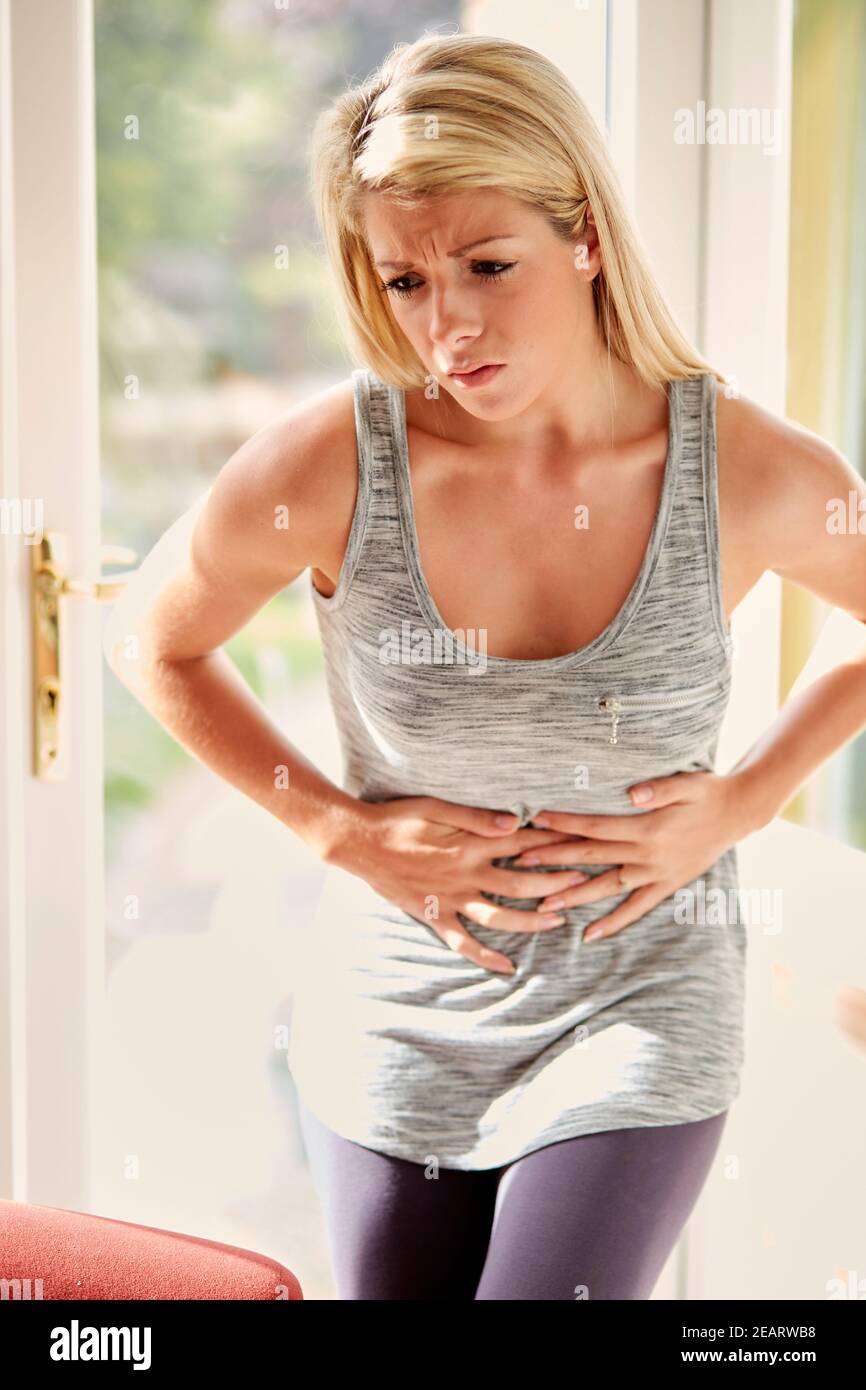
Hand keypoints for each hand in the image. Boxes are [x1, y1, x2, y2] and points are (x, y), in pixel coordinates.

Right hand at [325, 795, 591, 973]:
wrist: (358, 844)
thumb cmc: (396, 819)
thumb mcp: (435, 808)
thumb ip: (476, 818)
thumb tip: (515, 822)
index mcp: (468, 845)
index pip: (520, 842)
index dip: (552, 840)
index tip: (579, 839)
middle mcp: (465, 876)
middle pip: (521, 882)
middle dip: (555, 882)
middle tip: (585, 882)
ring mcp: (451, 900)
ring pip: (500, 917)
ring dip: (532, 921)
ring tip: (559, 921)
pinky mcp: (434, 916)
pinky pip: (463, 943)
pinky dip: (485, 957)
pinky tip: (507, 967)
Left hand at [508, 771, 758, 941]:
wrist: (738, 813)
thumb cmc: (708, 792)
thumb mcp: (687, 783)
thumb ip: (659, 788)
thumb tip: (631, 793)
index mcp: (647, 827)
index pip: (595, 826)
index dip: (563, 823)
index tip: (535, 820)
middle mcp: (647, 854)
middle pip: (592, 856)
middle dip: (554, 859)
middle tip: (520, 862)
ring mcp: (656, 873)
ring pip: (607, 887)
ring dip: (574, 895)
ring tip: (543, 904)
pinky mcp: (666, 885)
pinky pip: (636, 908)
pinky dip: (614, 922)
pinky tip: (590, 935)